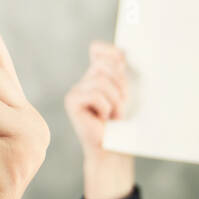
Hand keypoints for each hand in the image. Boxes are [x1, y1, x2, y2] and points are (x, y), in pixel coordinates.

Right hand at [64, 41, 134, 198]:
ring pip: (100, 80)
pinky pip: (95, 95)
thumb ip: (122, 74)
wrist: (114, 149)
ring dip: (115, 100)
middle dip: (119, 83)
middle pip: (104, 64)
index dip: (110, 52)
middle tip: (122, 103)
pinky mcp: (72, 101)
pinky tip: (103, 118)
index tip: (123, 63)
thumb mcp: (127, 95)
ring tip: (114, 115)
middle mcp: (85, 80)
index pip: (98, 50)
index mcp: (98, 76)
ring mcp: (76, 90)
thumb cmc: (123, 125)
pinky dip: (106, 107)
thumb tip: (120, 55)